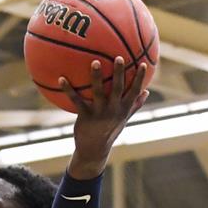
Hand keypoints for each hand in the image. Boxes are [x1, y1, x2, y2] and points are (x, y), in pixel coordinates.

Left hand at [63, 56, 148, 177]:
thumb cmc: (109, 131)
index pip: (134, 92)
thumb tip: (146, 91)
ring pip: (98, 92)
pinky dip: (68, 90)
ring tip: (94, 62)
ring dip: (97, 77)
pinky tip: (61, 78)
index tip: (143, 63)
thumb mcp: (123, 119)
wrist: (94, 150)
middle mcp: (113, 110)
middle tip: (119, 57)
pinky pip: (76, 101)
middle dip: (119, 73)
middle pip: (118, 89)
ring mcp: (99, 113)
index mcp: (123, 109)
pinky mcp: (85, 116)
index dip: (139, 78)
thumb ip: (134, 105)